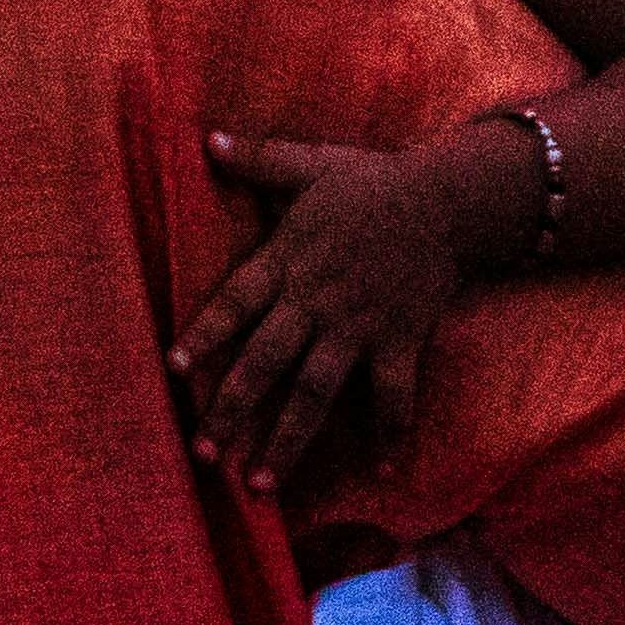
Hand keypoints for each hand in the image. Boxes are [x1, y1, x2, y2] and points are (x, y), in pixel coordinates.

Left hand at [181, 127, 515, 488]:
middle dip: (233, 409)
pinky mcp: (399, 341)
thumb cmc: (373, 182)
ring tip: (259, 486)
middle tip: (204, 453)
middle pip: (266, 362)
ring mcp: (359, 326)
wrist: (449, 199)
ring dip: (287, 441)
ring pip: (315, 393)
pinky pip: (394, 397)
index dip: (205, 334)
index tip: (174, 369)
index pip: (235, 301)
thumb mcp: (313, 163)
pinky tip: (382, 475)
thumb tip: (207, 139)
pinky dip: (390, 436)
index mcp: (290, 260)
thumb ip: (259, 158)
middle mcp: (317, 300)